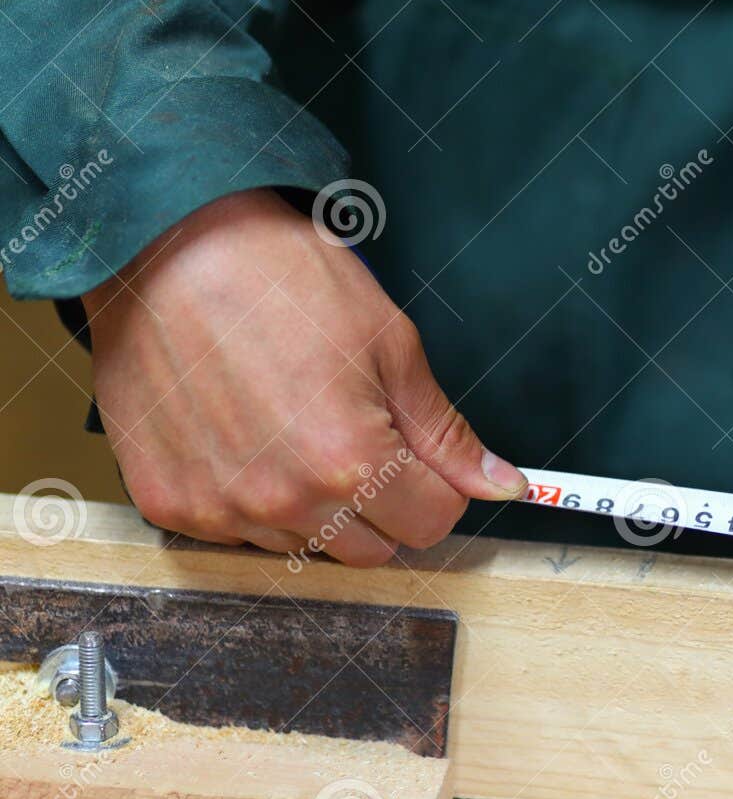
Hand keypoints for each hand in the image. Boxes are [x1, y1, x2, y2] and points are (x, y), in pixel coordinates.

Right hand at [83, 188, 526, 564]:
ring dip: (317, 504)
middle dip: (384, 503)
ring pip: (306, 544)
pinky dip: (253, 498)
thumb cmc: (281, 279)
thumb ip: (445, 433)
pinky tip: (246, 435)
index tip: (422, 455)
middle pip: (373, 549)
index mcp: (351, 461)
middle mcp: (284, 500)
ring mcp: (220, 509)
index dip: (438, 487)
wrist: (164, 249)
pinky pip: (239, 533)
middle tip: (361, 435)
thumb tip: (502, 485)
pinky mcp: (170, 505)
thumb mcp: (391, 345)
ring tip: (293, 424)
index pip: (432, 523)